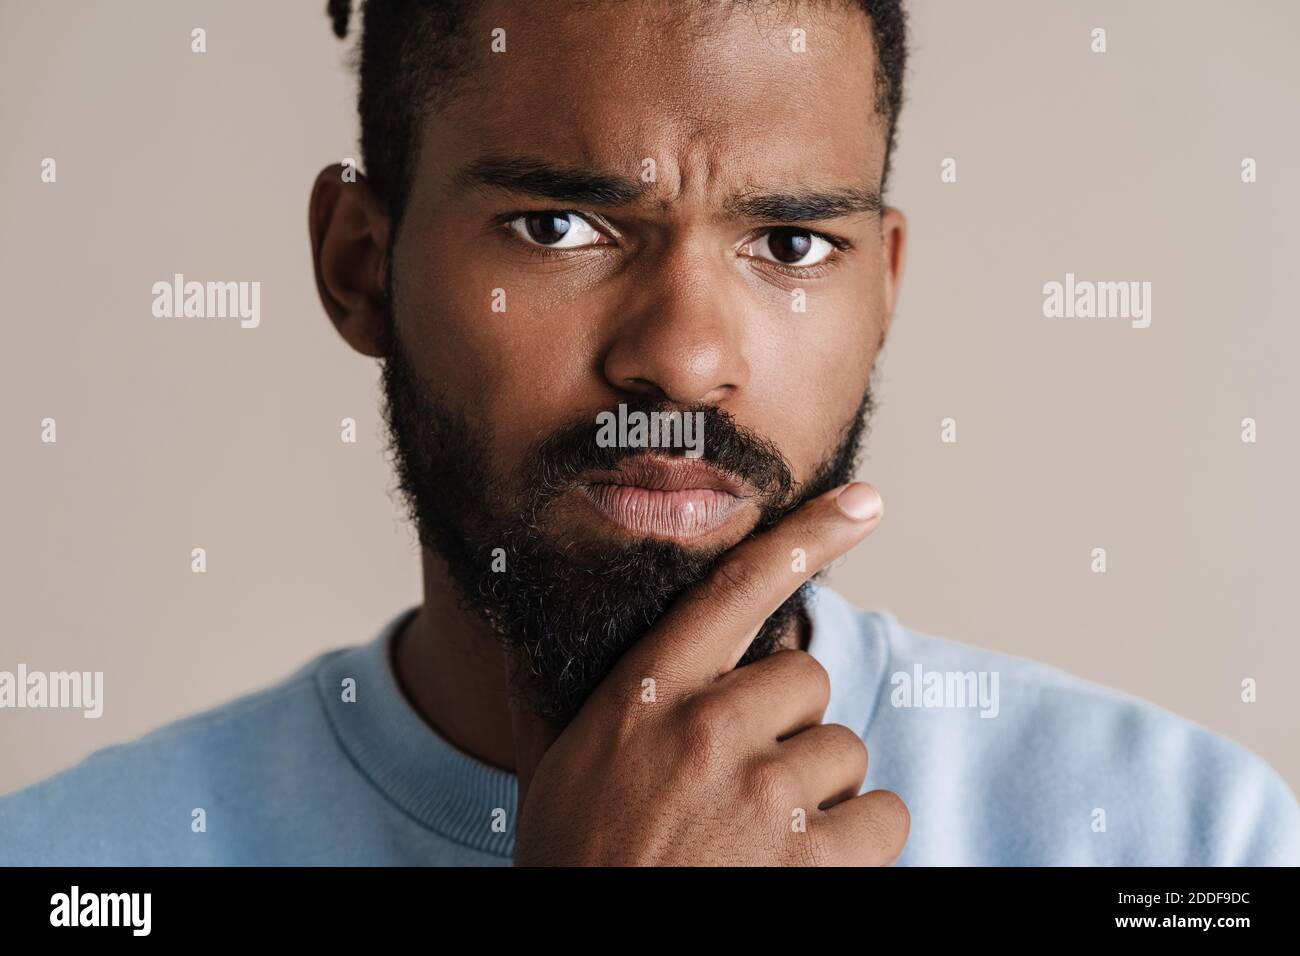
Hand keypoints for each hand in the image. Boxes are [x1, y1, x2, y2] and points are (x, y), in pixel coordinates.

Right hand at [509, 481, 908, 865]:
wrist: (593, 949)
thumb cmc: (579, 863)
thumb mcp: (560, 767)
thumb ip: (578, 694)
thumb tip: (553, 635)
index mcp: (647, 695)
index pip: (734, 590)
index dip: (806, 536)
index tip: (865, 502)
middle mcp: (707, 729)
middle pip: (807, 678)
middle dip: (789, 725)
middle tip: (746, 779)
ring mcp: (762, 794)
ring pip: (846, 749)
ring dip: (820, 790)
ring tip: (763, 834)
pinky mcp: (810, 858)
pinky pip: (881, 816)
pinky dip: (857, 841)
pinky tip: (803, 864)